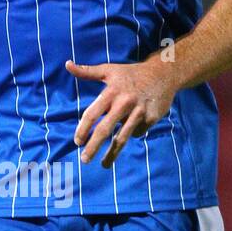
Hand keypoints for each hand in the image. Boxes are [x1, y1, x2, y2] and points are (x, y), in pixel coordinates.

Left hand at [66, 53, 178, 167]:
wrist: (163, 73)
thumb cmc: (131, 73)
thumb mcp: (109, 70)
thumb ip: (87, 71)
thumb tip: (67, 64)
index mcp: (111, 92)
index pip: (93, 113)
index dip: (83, 129)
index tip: (77, 141)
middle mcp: (124, 102)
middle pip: (105, 129)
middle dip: (93, 146)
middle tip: (84, 160)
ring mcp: (139, 111)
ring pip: (122, 137)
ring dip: (112, 153)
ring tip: (104, 165)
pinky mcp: (151, 118)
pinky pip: (137, 132)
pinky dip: (132, 134)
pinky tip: (131, 129)